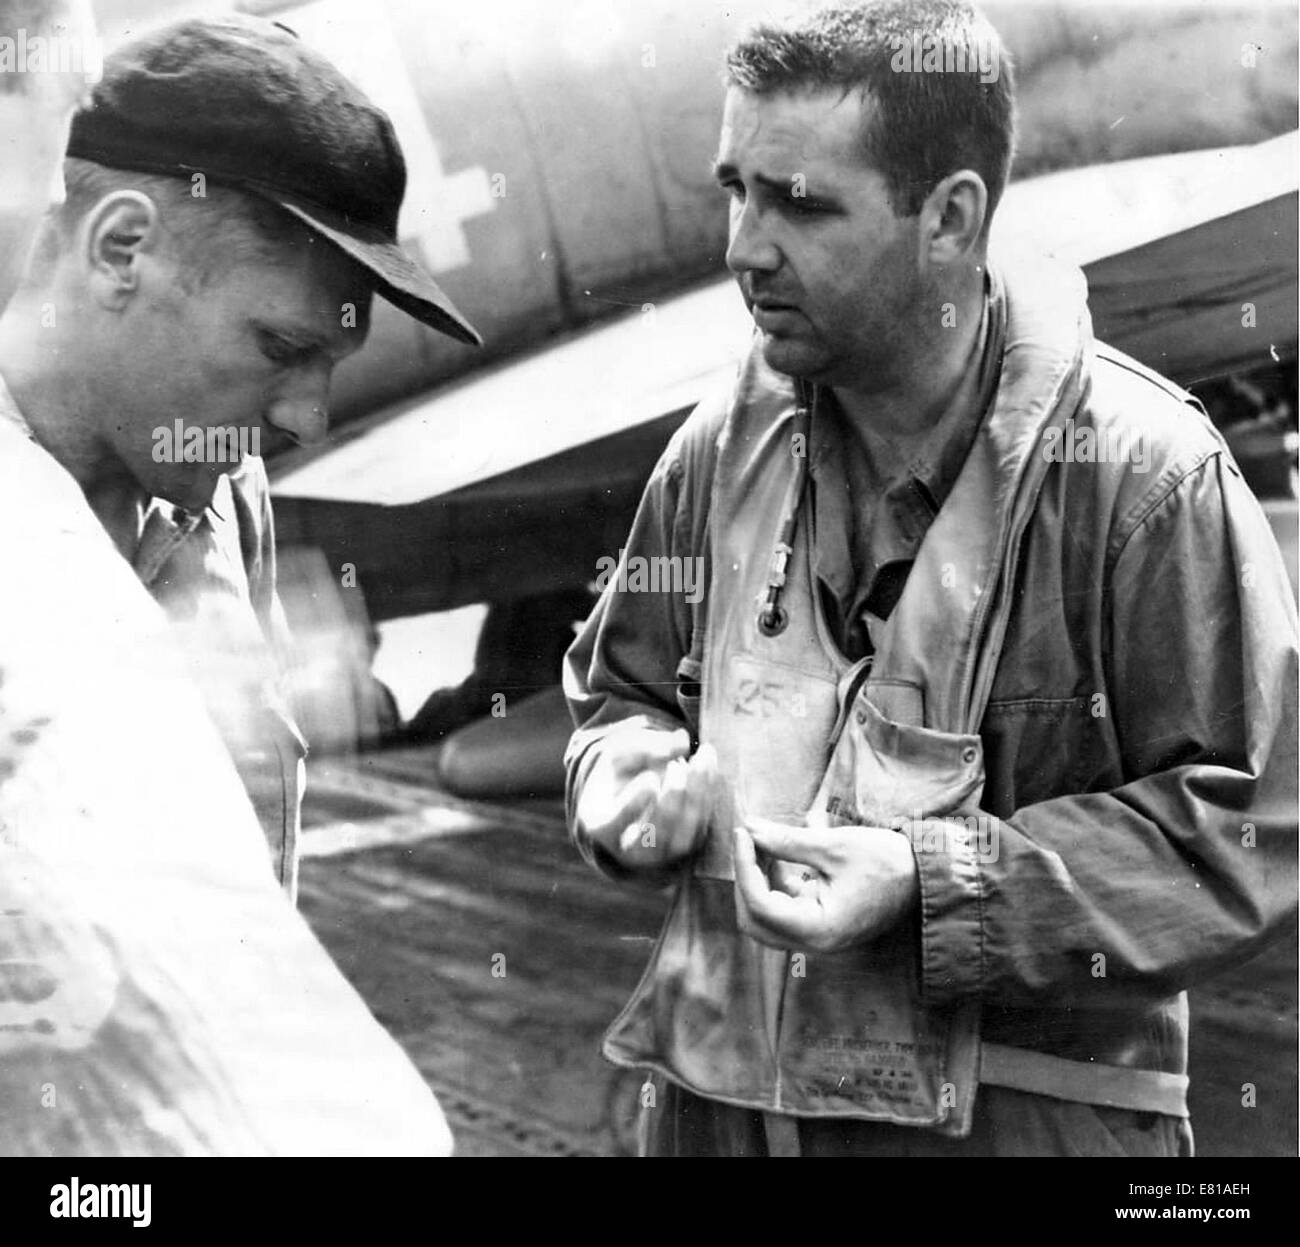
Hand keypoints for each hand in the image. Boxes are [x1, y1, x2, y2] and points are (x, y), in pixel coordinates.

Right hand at [576, 727, 721, 872]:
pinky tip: (708, 762)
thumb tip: (680, 742)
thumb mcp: (617, 755)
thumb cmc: (617, 777)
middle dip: (672, 796)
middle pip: (655, 833)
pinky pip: (701, 824)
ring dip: (698, 791)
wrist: (627, 800)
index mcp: (601, 827)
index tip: (650, 779)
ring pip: (684, 832)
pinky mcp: (686, 846)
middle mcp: (630, 850)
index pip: (612, 825)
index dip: (632, 805)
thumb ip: (643, 746)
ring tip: (704, 754)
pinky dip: (708, 792)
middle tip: (678, 765)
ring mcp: (662, 853)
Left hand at [733, 817, 918, 953]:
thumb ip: (787, 841)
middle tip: (749, 840)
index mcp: (820, 929)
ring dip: (758, 878)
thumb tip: (750, 828)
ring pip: (766, 915)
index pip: (761, 905)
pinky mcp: (821, 921)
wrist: (926, 875)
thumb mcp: (835, 846)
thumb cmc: (887, 861)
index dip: (744, 867)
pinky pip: (784, 905)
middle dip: (746, 878)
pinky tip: (782, 850)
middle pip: (755, 920)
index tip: (743, 832)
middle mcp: (815, 941)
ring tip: (765, 840)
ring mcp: (818, 934)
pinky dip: (775, 879)